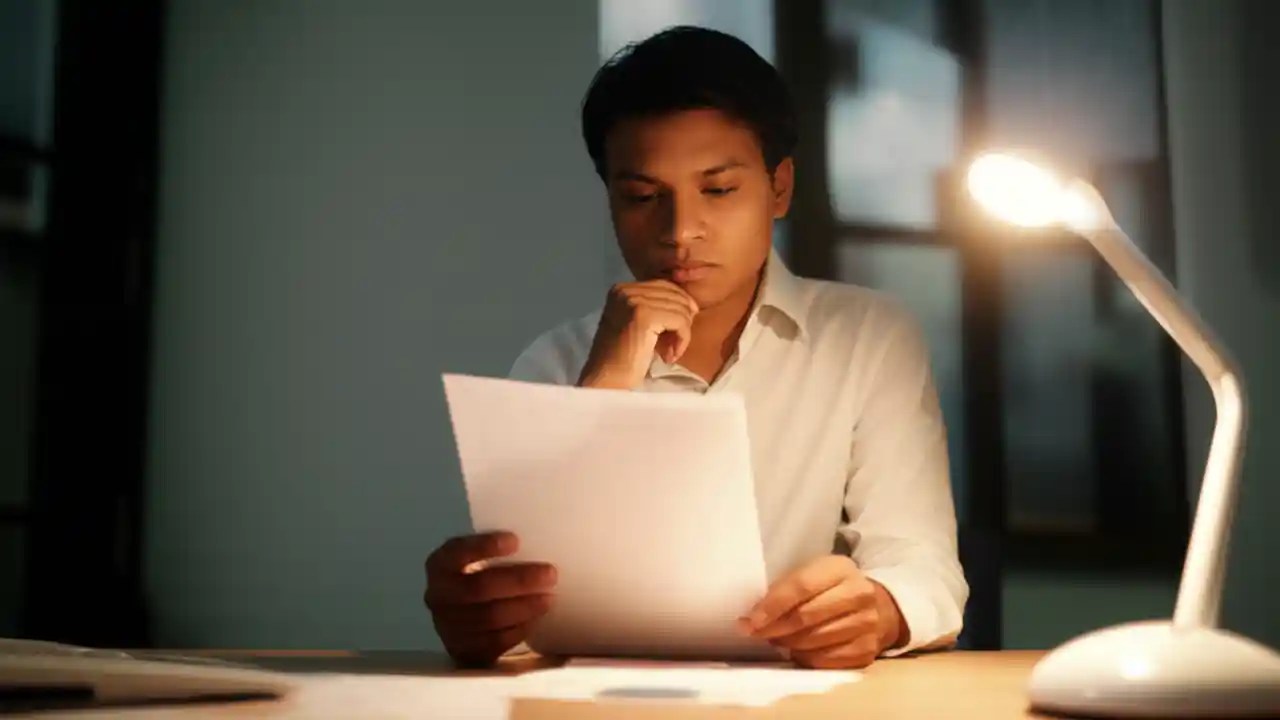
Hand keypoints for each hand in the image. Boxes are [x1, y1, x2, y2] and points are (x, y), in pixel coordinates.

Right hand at [424, 532, 556, 666]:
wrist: (466, 619)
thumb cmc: (483, 578)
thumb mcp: (482, 560)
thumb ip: (500, 554)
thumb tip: (540, 543)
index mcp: (440, 565)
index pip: (458, 552)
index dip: (484, 546)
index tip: (515, 541)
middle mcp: (438, 596)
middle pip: (479, 587)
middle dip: (519, 580)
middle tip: (550, 574)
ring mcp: (447, 626)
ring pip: (489, 617)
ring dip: (524, 607)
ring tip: (548, 598)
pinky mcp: (463, 651)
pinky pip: (494, 642)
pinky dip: (518, 630)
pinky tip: (534, 619)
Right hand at [577, 280, 698, 389]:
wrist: (607, 383)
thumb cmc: (623, 360)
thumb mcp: (638, 325)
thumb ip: (656, 308)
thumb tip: (691, 304)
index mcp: (621, 289)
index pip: (664, 286)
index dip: (680, 307)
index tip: (678, 334)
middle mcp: (625, 290)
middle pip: (674, 295)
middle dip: (682, 322)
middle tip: (673, 347)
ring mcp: (634, 301)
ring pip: (680, 309)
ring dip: (682, 334)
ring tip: (670, 353)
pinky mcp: (644, 316)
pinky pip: (680, 322)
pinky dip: (682, 340)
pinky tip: (670, 356)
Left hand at [737, 555, 905, 668]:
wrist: (877, 606)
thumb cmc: (832, 589)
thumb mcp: (814, 574)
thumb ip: (787, 589)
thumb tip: (752, 619)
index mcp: (841, 568)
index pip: (801, 586)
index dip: (772, 605)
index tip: (749, 621)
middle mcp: (860, 594)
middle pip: (806, 616)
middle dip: (774, 628)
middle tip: (755, 633)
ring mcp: (867, 624)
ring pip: (814, 641)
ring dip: (787, 644)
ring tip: (776, 639)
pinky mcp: (868, 650)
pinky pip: (826, 660)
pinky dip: (805, 657)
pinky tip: (797, 650)